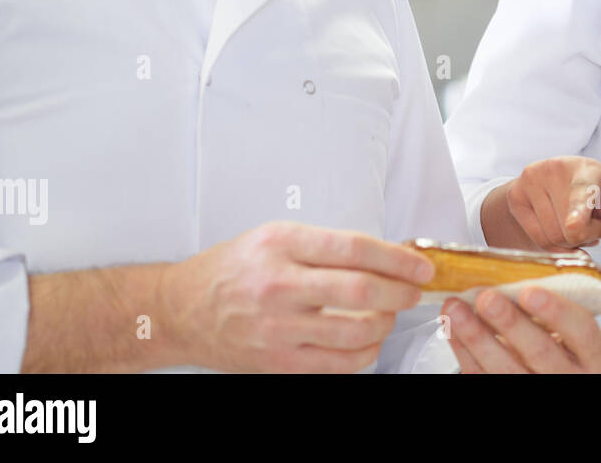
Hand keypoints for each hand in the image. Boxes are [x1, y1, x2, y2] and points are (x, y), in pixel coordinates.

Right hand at [160, 220, 433, 371]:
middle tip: (414, 291)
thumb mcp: (275, 236)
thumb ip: (326, 244)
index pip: (354, 248)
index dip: (397, 258)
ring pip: (356, 330)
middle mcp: (279, 285)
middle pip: (361, 290)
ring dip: (386, 323)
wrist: (181, 309)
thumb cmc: (232, 269)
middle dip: (401, 291)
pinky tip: (368, 340)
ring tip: (389, 314)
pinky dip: (365, 353)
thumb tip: (385, 254)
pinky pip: (338, 363)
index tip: (420, 265)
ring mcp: (278, 327)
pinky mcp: (278, 361)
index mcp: (281, 244)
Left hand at [441, 287, 600, 373]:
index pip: (582, 332)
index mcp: (590, 355)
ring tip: (456, 309)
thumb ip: (551, 303)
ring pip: (505, 369)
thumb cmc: (557, 340)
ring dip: (476, 336)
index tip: (530, 292)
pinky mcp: (507, 395)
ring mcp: (538, 388)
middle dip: (510, 323)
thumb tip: (513, 272)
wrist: (545, 371)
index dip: (557, 311)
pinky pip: (481, 376)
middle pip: (540, 352)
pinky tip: (453, 328)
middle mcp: (568, 376)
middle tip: (487, 298)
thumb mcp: (566, 322)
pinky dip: (463, 350)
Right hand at [485, 156, 600, 278]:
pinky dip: (550, 242)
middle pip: (570, 231)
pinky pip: (534, 239)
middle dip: (584, 238)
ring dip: (568, 242)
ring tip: (574, 223)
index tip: (575, 224)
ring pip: (551, 238)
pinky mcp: (515, 193)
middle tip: (589, 223)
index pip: (583, 192)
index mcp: (590, 170)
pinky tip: (557, 224)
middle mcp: (557, 168)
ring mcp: (532, 178)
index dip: (579, 209)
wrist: (569, 182)